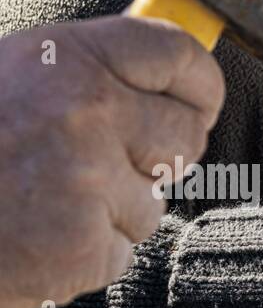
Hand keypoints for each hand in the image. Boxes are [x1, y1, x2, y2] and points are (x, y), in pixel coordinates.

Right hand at [0, 17, 224, 307]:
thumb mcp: (12, 75)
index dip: (200, 84)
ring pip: (155, 201)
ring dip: (115, 209)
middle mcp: (89, 114)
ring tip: (47, 200)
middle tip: (110, 162)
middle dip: (161, 154)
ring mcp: (91, 184)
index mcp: (68, 58)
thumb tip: (169, 83)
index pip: (178, 56)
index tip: (199, 102)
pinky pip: (122, 250)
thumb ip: (87, 71)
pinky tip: (39, 236)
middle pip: (187, 135)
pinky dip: (89, 251)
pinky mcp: (86, 248)